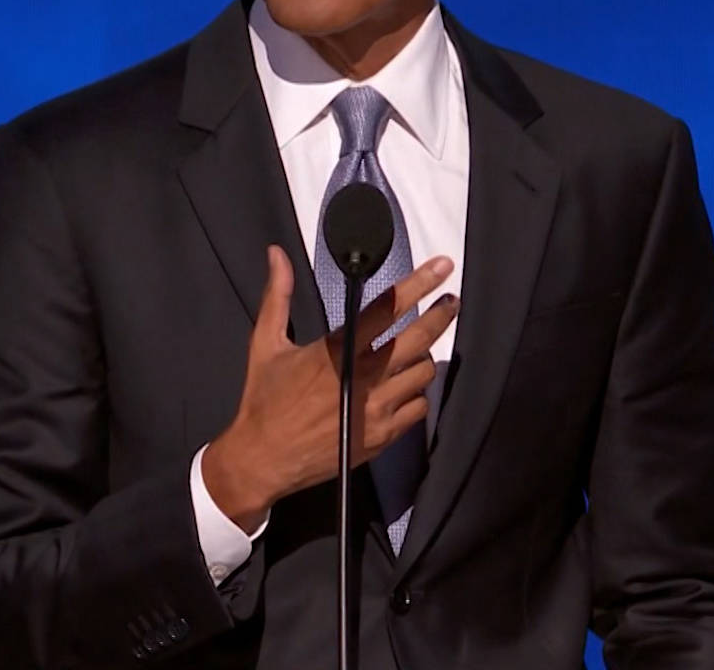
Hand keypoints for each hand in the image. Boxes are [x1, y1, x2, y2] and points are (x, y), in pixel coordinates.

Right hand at [201, 245, 457, 531]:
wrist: (263, 459)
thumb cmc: (263, 399)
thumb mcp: (265, 344)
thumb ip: (277, 296)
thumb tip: (277, 254)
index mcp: (336, 352)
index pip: (386, 309)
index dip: (418, 284)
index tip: (441, 267)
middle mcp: (363, 379)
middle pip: (418, 339)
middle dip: (441, 315)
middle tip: (450, 301)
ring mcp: (377, 410)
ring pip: (423, 373)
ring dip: (423, 356)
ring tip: (415, 349)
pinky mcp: (383, 437)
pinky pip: (418, 407)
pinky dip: (416, 392)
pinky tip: (404, 386)